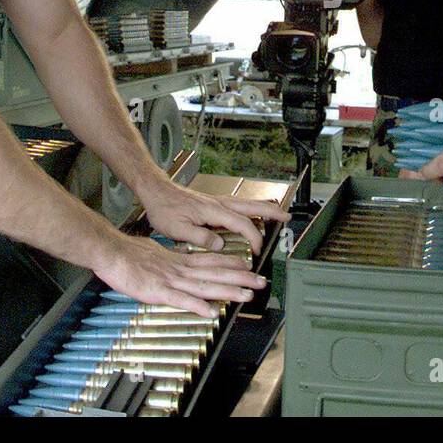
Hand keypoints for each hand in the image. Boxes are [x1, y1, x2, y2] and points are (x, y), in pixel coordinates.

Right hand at [93, 232, 267, 317]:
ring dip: (227, 291)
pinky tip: (210, 311)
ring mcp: (171, 281)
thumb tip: (182, 259)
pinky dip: (197, 306)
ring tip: (246, 295)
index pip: (211, 261)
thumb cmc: (130, 253)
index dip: (232, 264)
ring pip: (205, 286)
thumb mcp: (158, 252)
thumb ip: (173, 259)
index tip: (249, 266)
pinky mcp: (158, 293)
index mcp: (180, 261)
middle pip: (215, 273)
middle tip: (260, 282)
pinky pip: (181, 301)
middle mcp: (180, 269)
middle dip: (240, 278)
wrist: (111, 252)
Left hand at [140, 180, 288, 253]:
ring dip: (263, 208)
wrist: (155, 191)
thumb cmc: (164, 208)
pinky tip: (250, 213)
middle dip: (271, 212)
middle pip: (251, 206)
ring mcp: (216, 202)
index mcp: (213, 210)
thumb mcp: (177, 229)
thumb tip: (220, 245)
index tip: (257, 251)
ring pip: (246, 203)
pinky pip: (237, 205)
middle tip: (287, 217)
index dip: (253, 238)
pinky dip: (250, 208)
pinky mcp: (211, 203)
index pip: (242, 224)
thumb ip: (200, 237)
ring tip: (277, 213)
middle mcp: (218, 204)